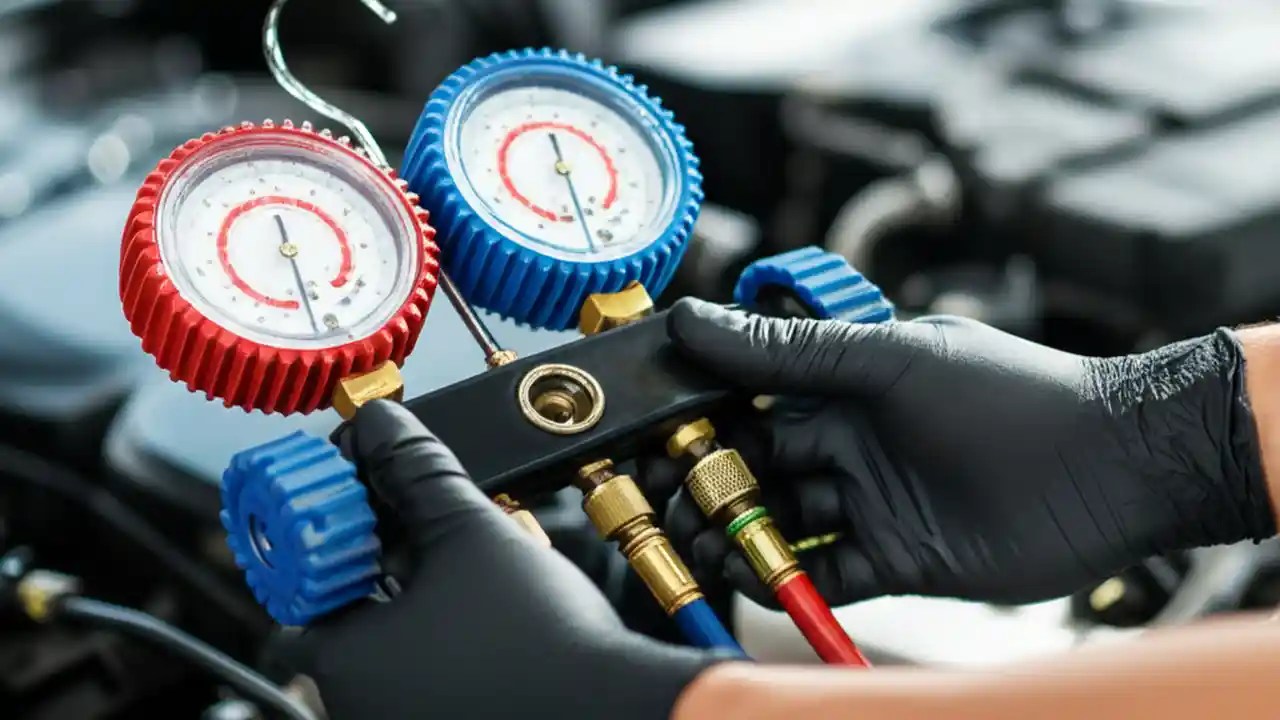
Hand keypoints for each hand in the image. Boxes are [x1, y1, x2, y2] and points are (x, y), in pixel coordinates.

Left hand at [285, 401, 721, 719]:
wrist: (614, 708)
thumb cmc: (542, 646)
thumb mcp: (472, 533)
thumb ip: (416, 472)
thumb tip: (384, 428)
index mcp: (344, 660)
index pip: (304, 577)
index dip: (335, 524)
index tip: (360, 493)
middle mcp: (358, 701)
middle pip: (351, 604)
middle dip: (386, 552)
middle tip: (421, 513)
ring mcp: (404, 715)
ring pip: (395, 635)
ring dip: (420, 588)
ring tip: (465, 551)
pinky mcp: (447, 717)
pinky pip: (429, 666)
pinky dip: (445, 628)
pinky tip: (488, 599)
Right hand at [644, 299, 1274, 607]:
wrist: (1109, 470)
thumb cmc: (1008, 394)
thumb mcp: (888, 360)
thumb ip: (790, 350)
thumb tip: (695, 317)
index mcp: (842, 389)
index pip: (750, 405)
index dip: (700, 424)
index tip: (653, 438)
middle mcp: (849, 447)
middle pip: (756, 472)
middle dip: (709, 487)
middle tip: (669, 501)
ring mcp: (869, 506)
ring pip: (779, 527)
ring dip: (736, 537)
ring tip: (702, 542)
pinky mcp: (893, 562)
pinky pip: (822, 577)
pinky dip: (784, 583)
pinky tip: (753, 579)